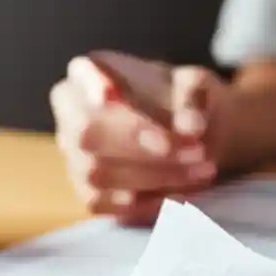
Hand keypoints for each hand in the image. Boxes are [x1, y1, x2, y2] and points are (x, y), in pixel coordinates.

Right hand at [50, 50, 232, 225]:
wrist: (190, 136)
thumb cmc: (183, 99)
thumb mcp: (196, 86)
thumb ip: (194, 97)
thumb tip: (193, 126)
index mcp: (92, 72)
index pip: (80, 73)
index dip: (90, 86)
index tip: (110, 96)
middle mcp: (72, 114)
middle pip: (87, 132)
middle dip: (140, 144)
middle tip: (196, 150)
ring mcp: (74, 157)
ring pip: (97, 172)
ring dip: (154, 176)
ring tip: (203, 171)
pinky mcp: (88, 192)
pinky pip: (105, 203)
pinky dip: (145, 202)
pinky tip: (182, 194)